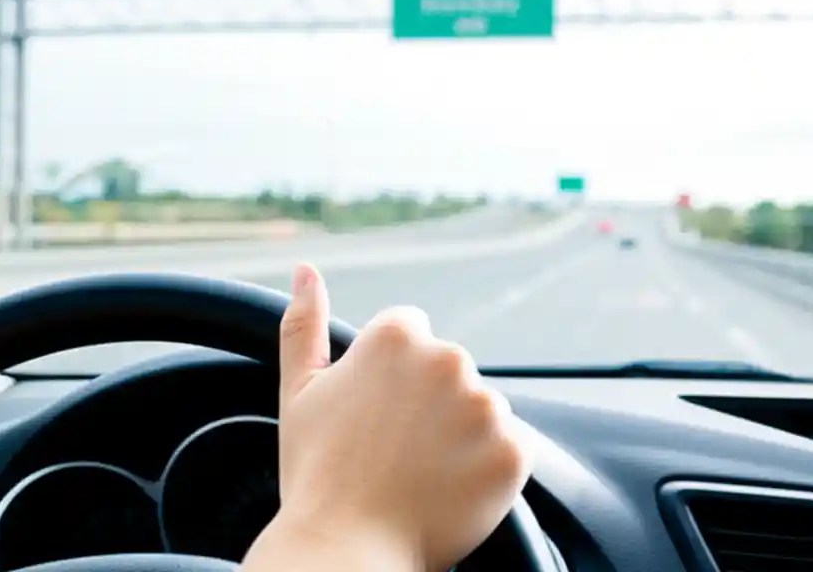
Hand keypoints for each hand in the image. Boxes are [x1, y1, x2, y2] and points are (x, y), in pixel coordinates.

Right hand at [243, 264, 531, 571]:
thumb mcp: (299, 391)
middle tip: (394, 450)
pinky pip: (510, 449)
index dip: (389, 380)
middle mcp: (447, 358)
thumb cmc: (317, 472)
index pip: (411, 335)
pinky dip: (487, 470)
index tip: (373, 417)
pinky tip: (448, 490)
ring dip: (460, 436)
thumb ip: (303, 323)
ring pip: (479, 411)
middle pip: (449, 371)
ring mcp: (484, 405)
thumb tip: (305, 268)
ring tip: (419, 473)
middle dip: (429, 404)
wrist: (346, 549)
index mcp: (396, 335)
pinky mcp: (513, 450)